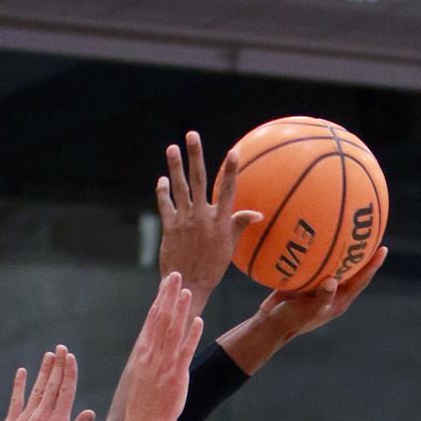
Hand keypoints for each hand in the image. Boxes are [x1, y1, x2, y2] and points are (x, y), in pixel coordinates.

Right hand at [122, 273, 203, 420]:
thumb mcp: (142, 377)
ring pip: (172, 331)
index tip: (165, 284)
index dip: (159, 300)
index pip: (151, 320)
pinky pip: (185, 351)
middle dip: (168, 296)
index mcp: (142, 354)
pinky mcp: (176, 376)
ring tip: (186, 290)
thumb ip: (149, 359)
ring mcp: (164, 364)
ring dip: (180, 309)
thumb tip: (155, 346)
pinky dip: (191, 335)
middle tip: (175, 275)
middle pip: (161, 319)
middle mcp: (151, 355)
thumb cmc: (143, 406)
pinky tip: (198, 321)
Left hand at [157, 132, 260, 307]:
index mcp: (220, 222)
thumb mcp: (230, 247)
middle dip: (196, 156)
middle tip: (192, 134)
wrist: (188, 285)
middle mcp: (202, 217)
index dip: (231, 172)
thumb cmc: (212, 267)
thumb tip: (258, 214)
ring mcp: (184, 221)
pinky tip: (162, 179)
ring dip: (175, 166)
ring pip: (180, 188)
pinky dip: (163, 191)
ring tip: (172, 148)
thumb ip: (240, 225)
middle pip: (199, 181)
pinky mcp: (169, 228)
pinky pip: (165, 204)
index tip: (234, 152)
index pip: (228, 192)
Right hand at [257, 244, 387, 339]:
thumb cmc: (290, 320)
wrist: (270, 322)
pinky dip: (320, 248)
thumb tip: (332, 281)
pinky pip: (318, 260)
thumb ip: (321, 298)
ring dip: (343, 247)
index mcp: (339, 300)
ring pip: (336, 263)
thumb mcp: (307, 312)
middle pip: (353, 269)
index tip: (383, 248)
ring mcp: (320, 284)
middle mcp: (333, 290)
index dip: (372, 265)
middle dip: (362, 252)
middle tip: (370, 231)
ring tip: (348, 226)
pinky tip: (318, 231)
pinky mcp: (308, 278)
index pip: (361, 280)